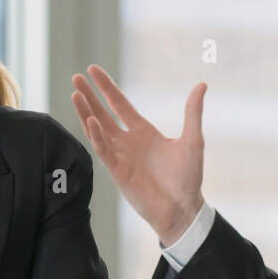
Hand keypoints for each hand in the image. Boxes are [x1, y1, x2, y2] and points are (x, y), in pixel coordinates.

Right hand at [72, 65, 206, 246]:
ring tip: (76, 94)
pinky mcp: (118, 172)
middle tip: (76, 77)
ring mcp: (121, 156)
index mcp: (144, 132)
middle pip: (103, 113)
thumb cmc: (188, 177)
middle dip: (90, 96)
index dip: (106, 88)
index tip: (92, 70)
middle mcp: (128, 142)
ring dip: (86, 112)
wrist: (183, 208)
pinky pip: (104, 151)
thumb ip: (192, 112)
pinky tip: (91, 121)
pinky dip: (97, 136)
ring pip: (98, 130)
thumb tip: (201, 85)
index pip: (120, 104)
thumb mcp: (193, 140)